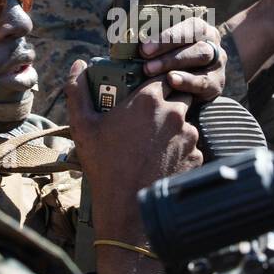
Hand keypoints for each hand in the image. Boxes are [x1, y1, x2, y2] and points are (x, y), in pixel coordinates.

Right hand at [64, 60, 202, 273]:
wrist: (128, 208)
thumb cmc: (103, 166)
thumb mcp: (82, 126)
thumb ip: (78, 91)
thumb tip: (77, 64)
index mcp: (149, 100)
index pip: (162, 76)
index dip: (155, 82)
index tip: (145, 92)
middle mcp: (175, 113)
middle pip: (179, 96)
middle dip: (168, 102)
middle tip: (149, 118)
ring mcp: (190, 136)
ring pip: (186, 122)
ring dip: (174, 127)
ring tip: (152, 144)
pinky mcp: (197, 156)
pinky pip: (191, 146)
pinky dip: (180, 150)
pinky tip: (162, 161)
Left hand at [139, 16, 225, 101]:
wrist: (184, 93)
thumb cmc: (168, 64)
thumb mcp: (162, 50)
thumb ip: (151, 43)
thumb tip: (125, 36)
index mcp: (200, 29)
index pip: (189, 26)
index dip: (167, 35)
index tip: (145, 46)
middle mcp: (212, 44)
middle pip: (194, 42)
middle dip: (168, 49)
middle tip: (144, 57)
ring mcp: (217, 64)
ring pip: (200, 58)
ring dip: (173, 62)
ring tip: (151, 69)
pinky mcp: (217, 83)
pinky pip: (203, 81)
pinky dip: (186, 81)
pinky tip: (172, 81)